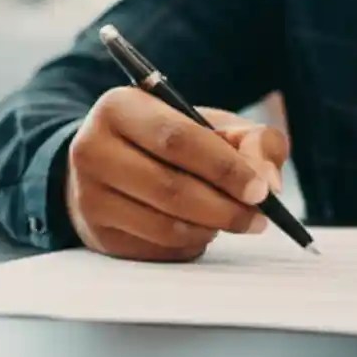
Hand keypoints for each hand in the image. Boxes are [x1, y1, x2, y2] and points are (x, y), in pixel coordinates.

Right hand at [66, 87, 288, 261]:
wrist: (108, 164)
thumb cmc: (167, 140)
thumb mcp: (209, 124)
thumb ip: (251, 140)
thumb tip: (267, 181)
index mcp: (119, 107)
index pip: (176, 140)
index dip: (224, 168)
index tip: (261, 190)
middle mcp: (92, 149)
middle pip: (170, 188)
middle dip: (225, 208)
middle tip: (259, 218)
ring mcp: (89, 196)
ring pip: (165, 225)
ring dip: (210, 229)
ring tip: (230, 219)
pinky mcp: (98, 233)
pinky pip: (157, 248)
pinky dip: (191, 243)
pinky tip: (200, 228)